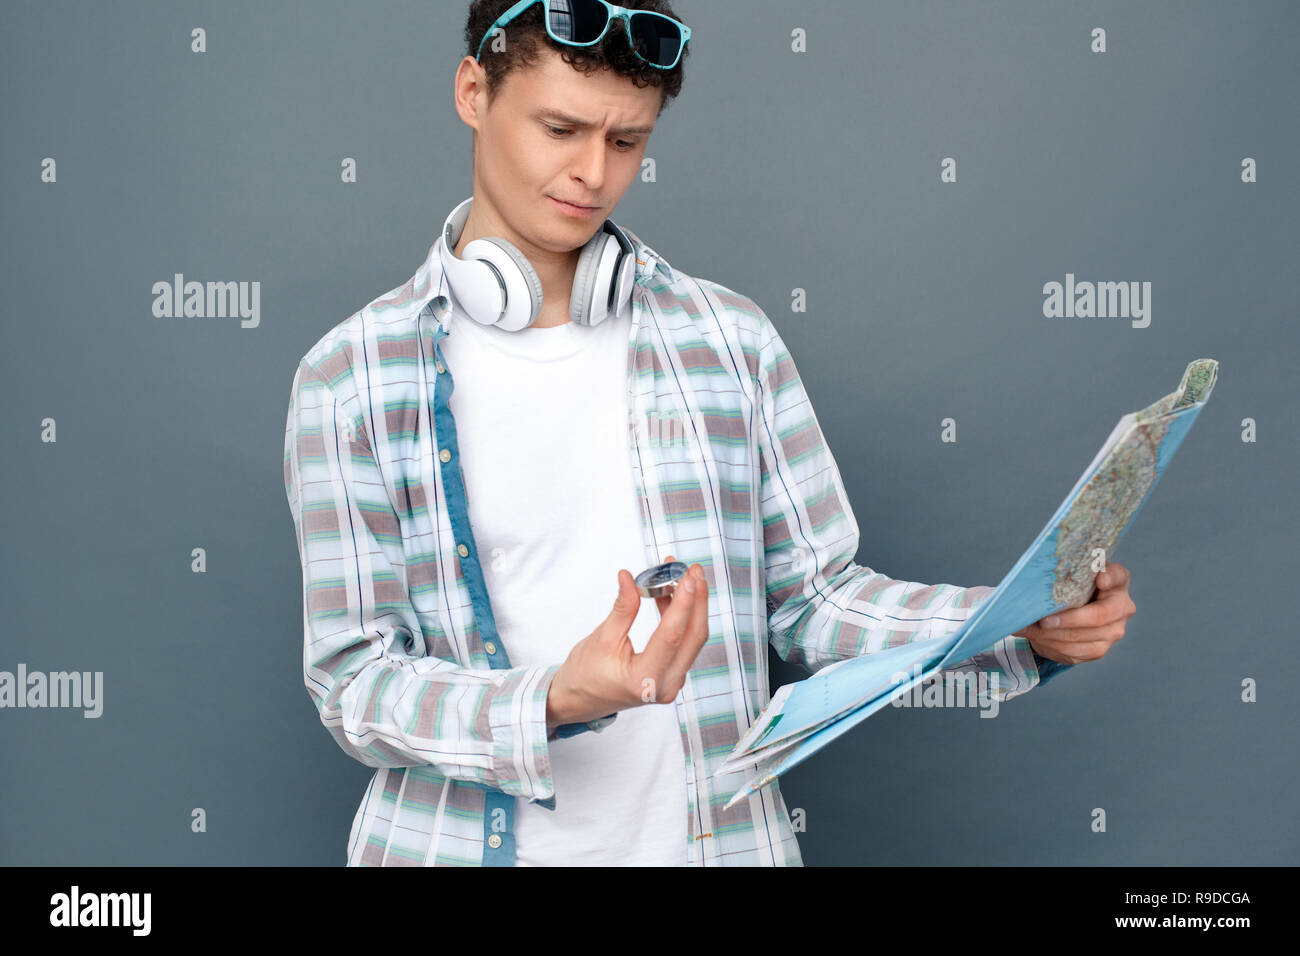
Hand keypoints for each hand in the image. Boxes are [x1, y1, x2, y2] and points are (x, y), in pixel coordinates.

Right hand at [546, 554, 709, 727]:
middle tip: (692, 571)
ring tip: (682, 576)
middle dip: (697, 600)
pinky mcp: (672, 676)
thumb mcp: (602, 638)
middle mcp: (664, 686)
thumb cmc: (584, 675)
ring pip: (692, 639)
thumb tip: (629, 578)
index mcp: (643, 680)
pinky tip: (671, 595)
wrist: (579, 700)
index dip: (683, 604)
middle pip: (693, 637)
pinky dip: (681, 618)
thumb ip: (623, 608)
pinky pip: (684, 643)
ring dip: (691, 606)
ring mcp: (672, 683)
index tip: (687, 577)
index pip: (671, 637)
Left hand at [1016, 562, 1135, 665]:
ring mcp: (1113, 632)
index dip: (1110, 578)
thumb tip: (1045, 582)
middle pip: (1098, 616)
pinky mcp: (1099, 650)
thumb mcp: (1071, 575)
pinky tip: (1037, 637)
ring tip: (1031, 629)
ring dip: (1052, 635)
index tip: (1100, 579)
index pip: (1118, 576)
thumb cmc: (1071, 588)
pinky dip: (1051, 645)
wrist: (1072, 612)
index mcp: (1117, 583)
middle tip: (1044, 620)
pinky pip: (1074, 652)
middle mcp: (1122, 608)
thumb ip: (1067, 573)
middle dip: (1067, 620)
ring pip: (1081, 638)